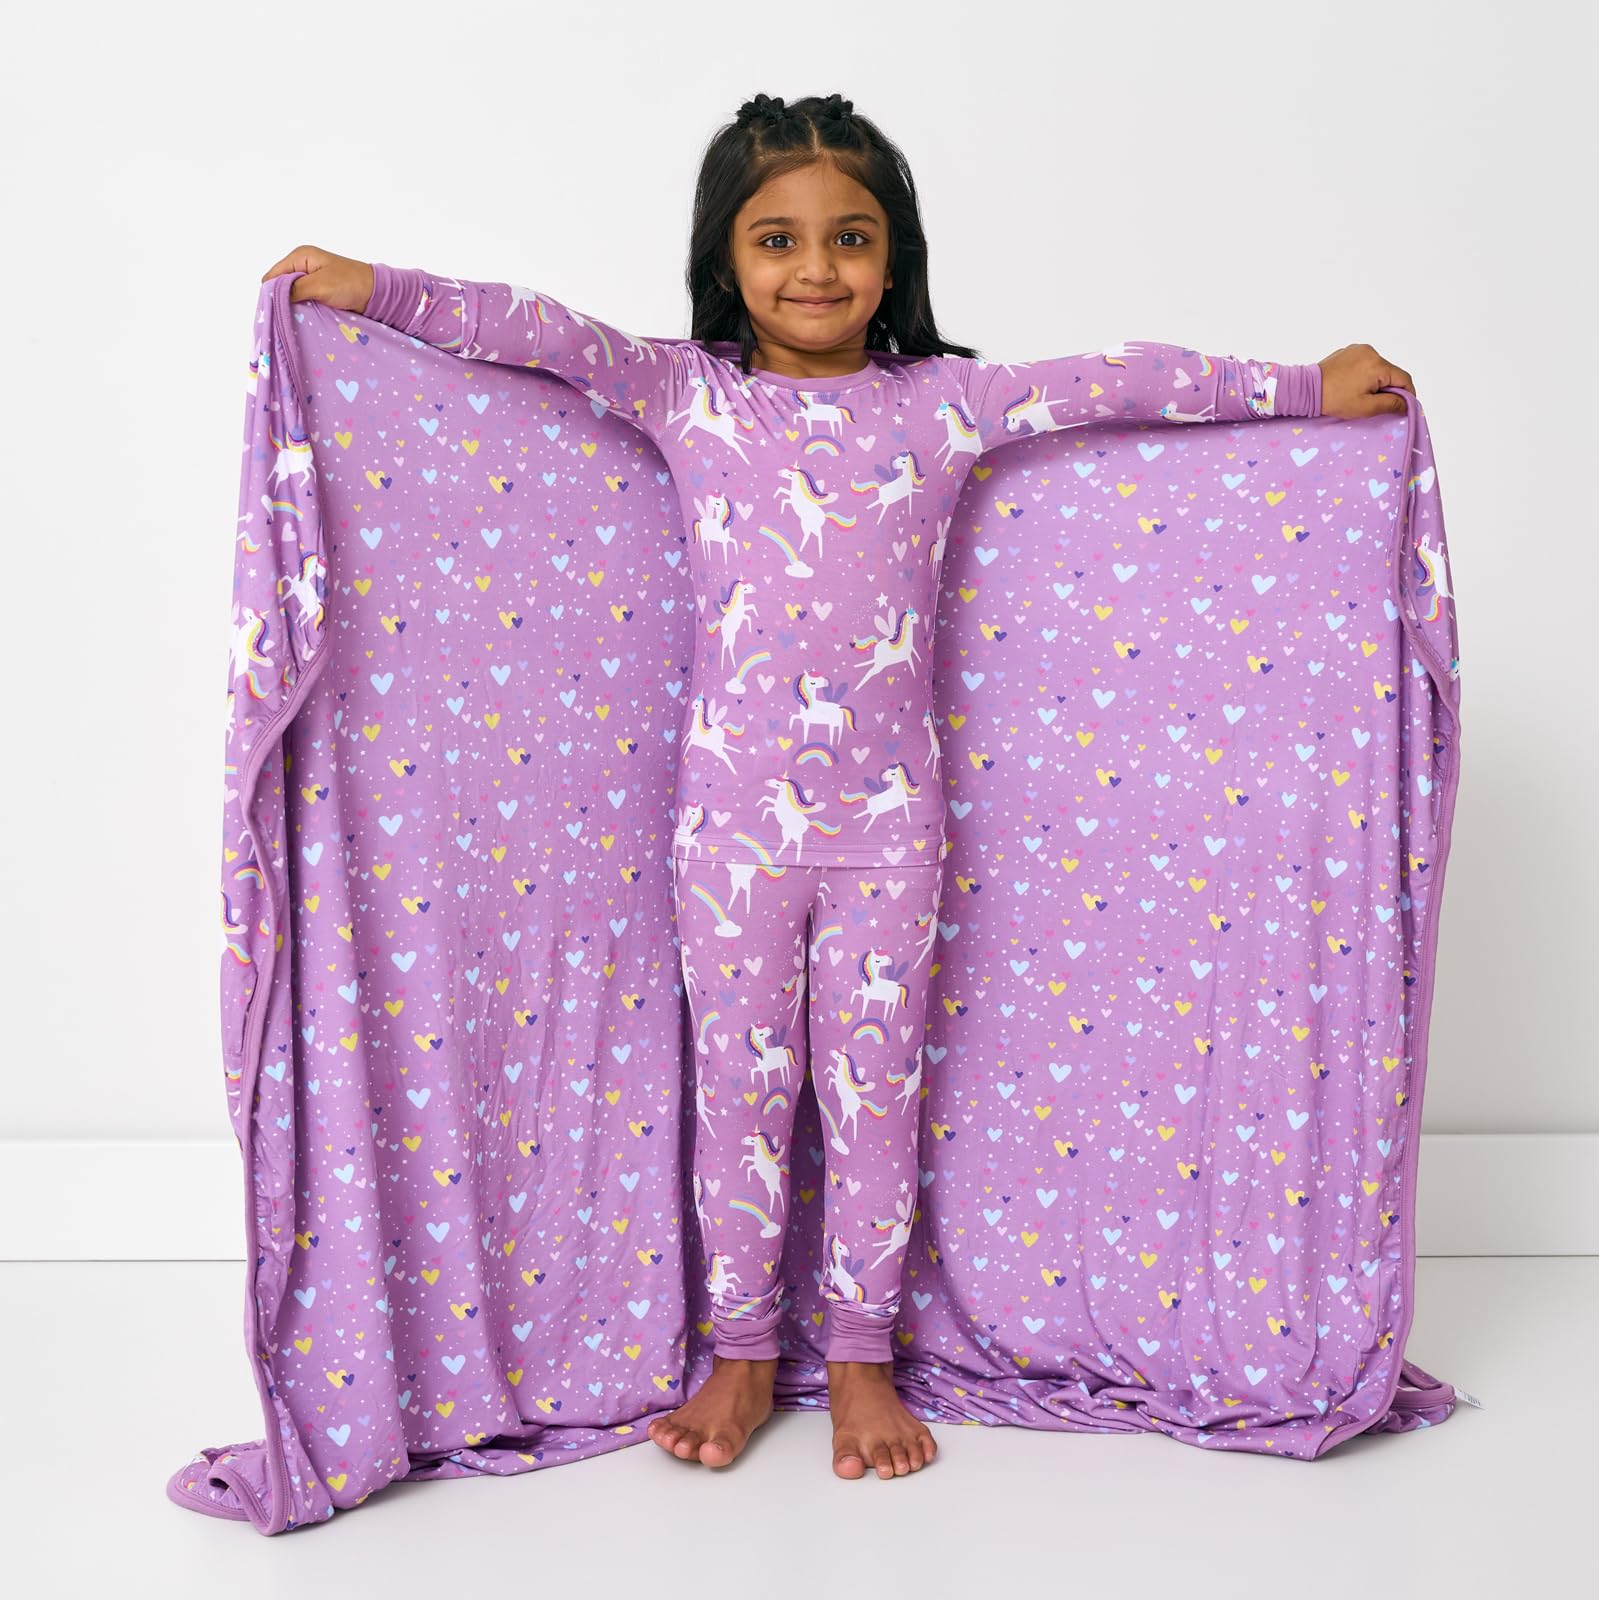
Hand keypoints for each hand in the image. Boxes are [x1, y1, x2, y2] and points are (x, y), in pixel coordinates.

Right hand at [259, 245, 374, 313]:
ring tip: (290, 321)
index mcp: (300, 257)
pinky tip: (301, 320)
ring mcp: (311, 281)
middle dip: (280, 301)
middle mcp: (303, 267)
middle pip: (280, 286)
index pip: (273, 275)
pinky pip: (303, 302)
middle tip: (280, 320)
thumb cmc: (350, 284)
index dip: (270, 293)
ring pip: (291, 296)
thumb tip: (272, 297)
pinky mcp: (318, 293)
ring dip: (292, 308)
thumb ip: (294, 289)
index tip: (271, 311)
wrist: (376, 294)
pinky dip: (302, 310)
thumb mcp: (319, 285)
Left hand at [1318, 343, 1418, 417]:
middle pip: (1391, 372)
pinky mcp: (1348, 351)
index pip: (1404, 378)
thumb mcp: (1365, 407)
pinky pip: (1365, 363)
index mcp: (1377, 364)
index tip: (1403, 406)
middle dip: (1389, 388)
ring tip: (1362, 394)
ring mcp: (1358, 349)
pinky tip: (1353, 385)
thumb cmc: (1334, 399)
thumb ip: (1390, 404)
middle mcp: (1371, 352)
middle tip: (1378, 403)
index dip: (1407, 394)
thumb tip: (1407, 404)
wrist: (1306, 389)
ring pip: (1378, 367)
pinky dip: (1365, 373)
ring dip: (1376, 381)